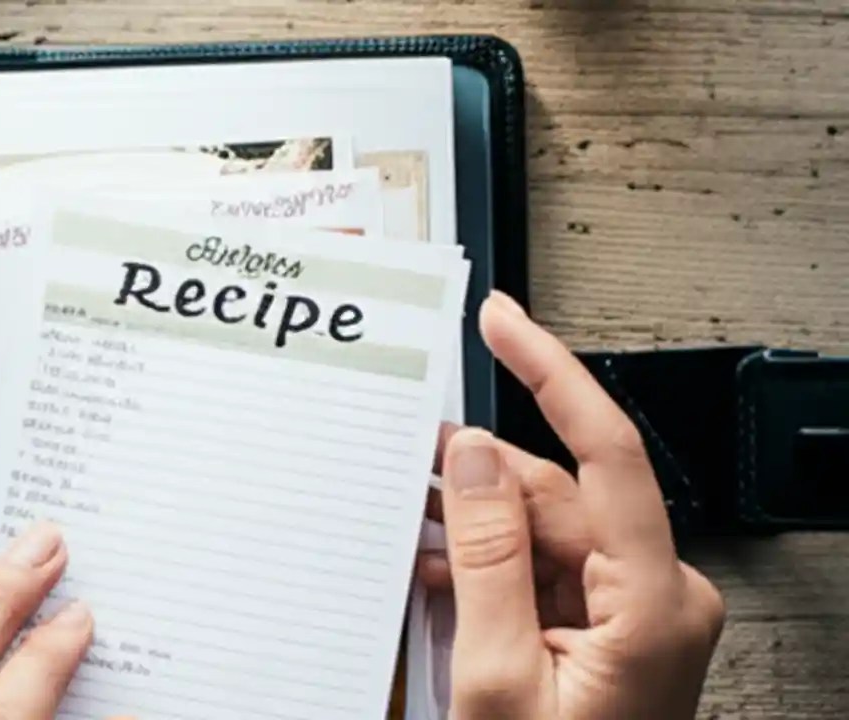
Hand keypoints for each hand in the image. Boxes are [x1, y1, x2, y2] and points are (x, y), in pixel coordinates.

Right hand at [420, 291, 725, 718]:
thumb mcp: (498, 676)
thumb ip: (487, 554)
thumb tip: (471, 456)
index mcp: (654, 603)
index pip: (607, 452)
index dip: (551, 372)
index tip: (504, 322)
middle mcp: (656, 595)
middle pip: (557, 496)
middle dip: (478, 476)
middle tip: (405, 448)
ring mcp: (629, 613)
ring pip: (539, 531)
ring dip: (472, 524)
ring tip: (407, 518)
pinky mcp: (600, 629)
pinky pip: (536, 570)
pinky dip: (483, 565)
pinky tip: (434, 565)